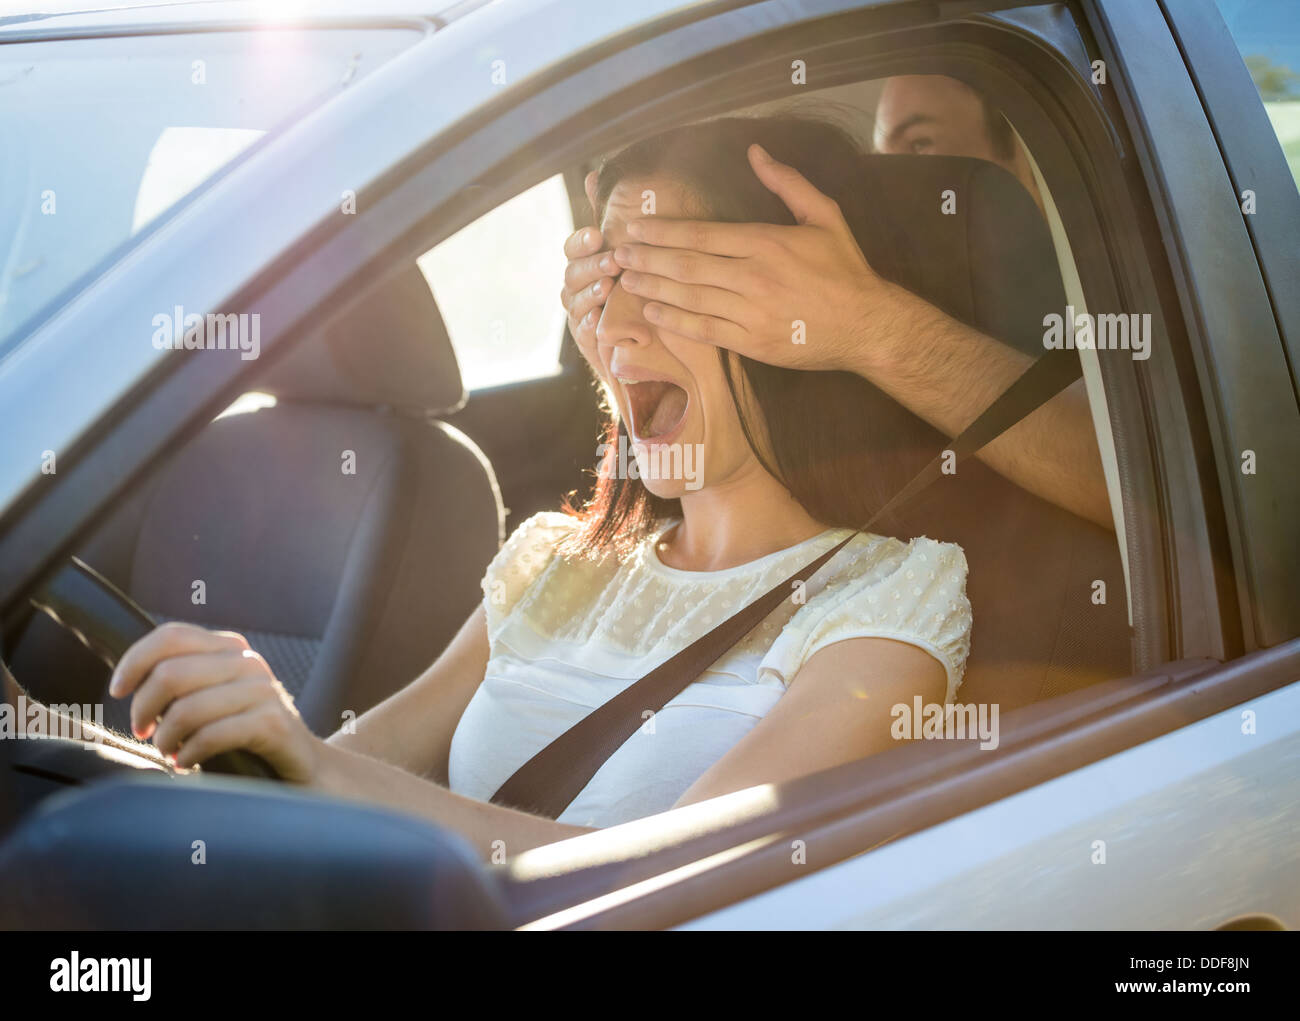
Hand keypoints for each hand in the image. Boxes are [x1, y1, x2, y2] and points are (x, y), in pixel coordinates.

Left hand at [108, 622, 319, 781]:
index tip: (117, 690)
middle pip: (171, 672)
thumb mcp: (213, 699)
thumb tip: (127, 681)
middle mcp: (248, 662)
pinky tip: (186, 764)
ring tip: (168, 751)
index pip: (172, 636)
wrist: (304, 766)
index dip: (135, 661)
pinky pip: (212, 735)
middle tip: (144, 731)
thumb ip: (183, 683)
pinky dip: (189, 753)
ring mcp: (263, 692)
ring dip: (166, 738)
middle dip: (143, 707)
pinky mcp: (273, 724)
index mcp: (230, 648)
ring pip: (188, 707)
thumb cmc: (246, 736)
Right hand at [559, 170, 620, 363]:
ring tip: (608, 288)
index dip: (582, 241)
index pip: (572, 248)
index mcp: (584, 264)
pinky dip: (589, 325)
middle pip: (571, 274)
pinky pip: (582, 333)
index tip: (597, 234)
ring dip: (590, 293)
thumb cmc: (634, 289)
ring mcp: (580, 315)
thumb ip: (610, 217)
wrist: (646, 338)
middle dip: (591, 266)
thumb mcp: (627, 250)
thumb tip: (591, 176)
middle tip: (613, 262)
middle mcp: (577, 288)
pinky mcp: (587, 342)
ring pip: (574, 301)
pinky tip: (599, 319)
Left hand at [611, 143, 914, 373]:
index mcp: (766, 242)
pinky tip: (652, 313)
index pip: (701, 234)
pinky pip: (704, 331)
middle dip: (647, 259)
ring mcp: (750, 312)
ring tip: (625, 280)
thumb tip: (756, 150)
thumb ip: (787, 183)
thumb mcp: (824, 216)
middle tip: (618, 254)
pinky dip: (675, 321)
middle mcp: (752, 277)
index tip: (636, 228)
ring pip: (689, 298)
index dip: (662, 232)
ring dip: (652, 288)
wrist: (868, 325)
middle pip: (686, 265)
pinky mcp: (752, 343)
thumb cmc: (845, 269)